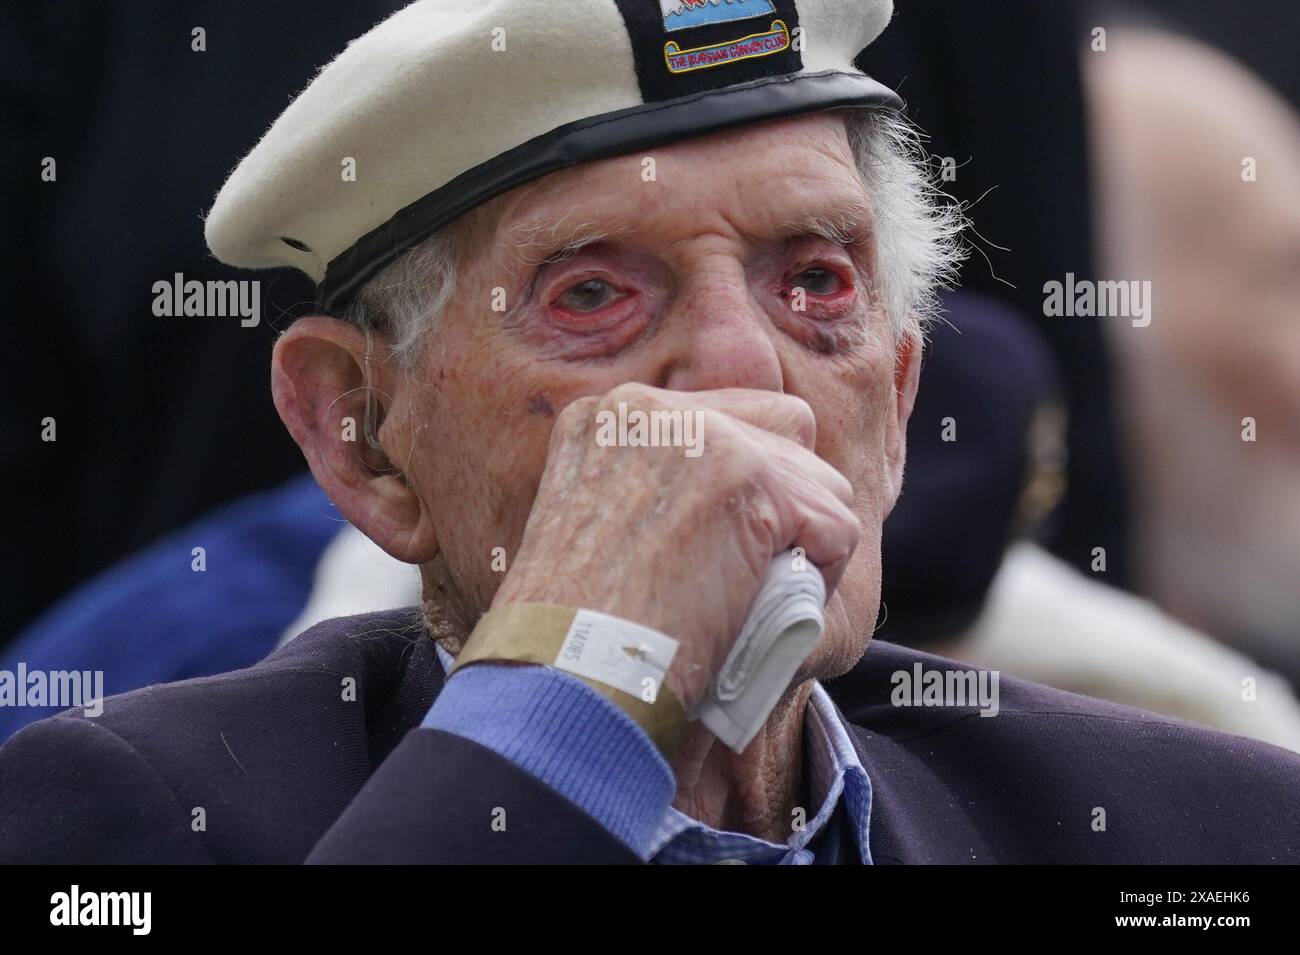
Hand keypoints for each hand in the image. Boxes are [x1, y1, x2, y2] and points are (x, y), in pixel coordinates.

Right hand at [491, 383, 859, 711]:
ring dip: (804, 545)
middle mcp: (652, 409)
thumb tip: (736, 499)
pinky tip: (771, 613)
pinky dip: (823, 581)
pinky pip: (834, 526)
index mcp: (614, 417)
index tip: (724, 548)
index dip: (749, 488)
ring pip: (818, 480)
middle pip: (784, 432)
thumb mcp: (601, 529)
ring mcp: (702, 436)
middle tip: (751, 574)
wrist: (566, 677)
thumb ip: (659, 489)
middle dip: (788, 505)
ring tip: (754, 599)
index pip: (731, 420)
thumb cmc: (582, 637)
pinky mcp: (747, 477)